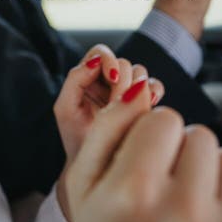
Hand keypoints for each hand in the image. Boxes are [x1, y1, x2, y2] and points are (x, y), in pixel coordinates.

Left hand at [53, 45, 163, 163]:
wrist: (94, 168)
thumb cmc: (76, 137)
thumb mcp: (65, 108)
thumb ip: (75, 79)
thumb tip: (97, 61)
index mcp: (87, 76)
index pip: (101, 53)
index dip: (108, 61)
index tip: (112, 78)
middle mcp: (108, 80)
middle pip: (123, 62)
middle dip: (122, 80)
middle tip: (117, 103)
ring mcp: (128, 91)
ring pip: (140, 72)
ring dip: (137, 87)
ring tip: (128, 108)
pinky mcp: (145, 102)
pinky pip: (155, 86)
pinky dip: (154, 90)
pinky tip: (150, 103)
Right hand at [62, 90, 221, 221]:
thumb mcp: (85, 190)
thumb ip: (107, 130)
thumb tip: (141, 86)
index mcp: (135, 196)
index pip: (165, 119)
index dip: (151, 138)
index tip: (143, 166)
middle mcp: (186, 215)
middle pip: (200, 134)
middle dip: (182, 155)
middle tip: (164, 193)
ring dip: (210, 177)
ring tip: (187, 212)